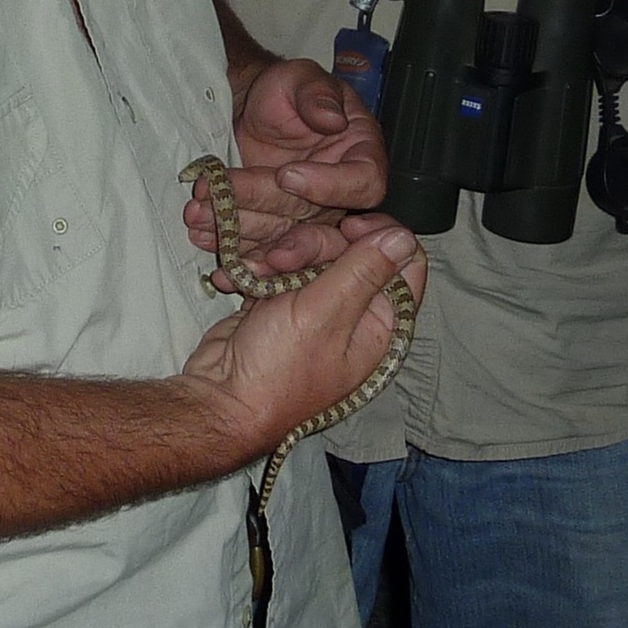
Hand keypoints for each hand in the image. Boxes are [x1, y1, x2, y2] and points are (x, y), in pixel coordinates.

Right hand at [182, 215, 425, 454]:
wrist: (222, 400)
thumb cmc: (278, 372)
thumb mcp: (325, 314)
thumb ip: (364, 270)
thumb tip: (404, 238)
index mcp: (380, 323)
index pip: (405, 264)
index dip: (381, 237)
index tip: (347, 227)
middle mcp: (354, 315)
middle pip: (353, 252)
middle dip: (314, 246)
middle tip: (281, 258)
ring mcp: (316, 309)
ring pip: (313, 256)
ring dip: (280, 256)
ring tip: (257, 272)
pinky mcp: (281, 305)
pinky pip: (280, 270)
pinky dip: (260, 270)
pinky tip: (239, 280)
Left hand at [185, 58, 386, 264]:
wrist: (253, 114)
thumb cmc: (286, 93)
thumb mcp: (300, 78)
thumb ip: (317, 93)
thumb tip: (333, 119)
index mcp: (362, 158)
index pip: (362, 183)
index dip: (328, 186)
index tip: (286, 175)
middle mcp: (341, 198)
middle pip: (312, 219)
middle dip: (266, 214)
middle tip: (227, 207)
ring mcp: (309, 221)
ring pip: (280, 238)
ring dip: (238, 230)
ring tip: (199, 215)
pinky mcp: (278, 234)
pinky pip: (260, 250)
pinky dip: (234, 250)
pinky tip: (206, 241)